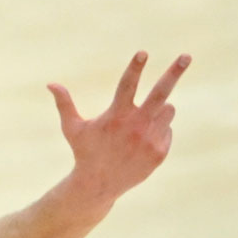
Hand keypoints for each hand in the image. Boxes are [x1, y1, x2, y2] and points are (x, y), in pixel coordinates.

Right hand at [48, 51, 190, 201]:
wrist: (99, 185)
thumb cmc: (84, 152)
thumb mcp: (72, 128)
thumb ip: (65, 104)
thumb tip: (50, 84)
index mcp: (116, 115)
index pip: (127, 85)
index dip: (135, 68)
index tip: (143, 52)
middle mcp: (136, 125)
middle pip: (161, 93)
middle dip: (174, 72)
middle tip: (186, 56)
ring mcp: (151, 139)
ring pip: (168, 109)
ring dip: (160, 108)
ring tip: (141, 123)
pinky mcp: (160, 151)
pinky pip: (168, 129)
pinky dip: (159, 129)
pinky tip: (142, 141)